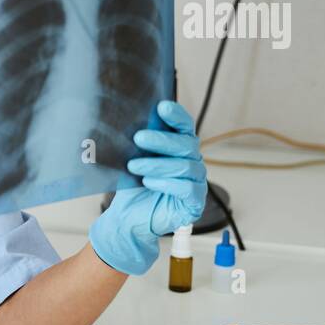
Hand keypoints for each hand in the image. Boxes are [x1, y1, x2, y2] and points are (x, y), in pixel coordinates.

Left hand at [89, 101, 205, 275]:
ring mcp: (196, 182)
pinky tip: (149, 182)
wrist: (128, 217)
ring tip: (134, 165)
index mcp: (180, 148)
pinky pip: (187, 188)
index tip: (162, 107)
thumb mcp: (132, 159)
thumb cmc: (134, 186)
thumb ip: (138, 142)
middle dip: (161, 139)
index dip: (176, 116)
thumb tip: (130, 119)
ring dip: (157, 163)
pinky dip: (166, 183)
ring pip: (185, 166)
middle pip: (186, 144)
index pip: (185, 126)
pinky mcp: (194, 202)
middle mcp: (192, 162)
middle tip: (139, 137)